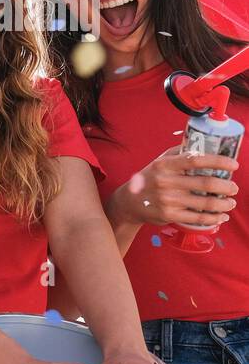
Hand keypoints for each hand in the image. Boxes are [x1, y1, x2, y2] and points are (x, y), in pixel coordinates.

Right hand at [107, 146, 238, 230]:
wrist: (129, 202)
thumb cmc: (148, 179)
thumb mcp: (158, 161)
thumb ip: (179, 153)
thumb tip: (204, 145)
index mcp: (165, 165)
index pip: (196, 160)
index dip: (219, 162)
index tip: (233, 165)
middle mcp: (166, 181)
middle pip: (205, 184)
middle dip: (226, 186)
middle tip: (234, 188)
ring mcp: (168, 199)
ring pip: (205, 203)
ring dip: (224, 204)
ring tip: (230, 202)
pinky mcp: (169, 215)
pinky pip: (197, 218)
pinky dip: (214, 218)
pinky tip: (221, 216)